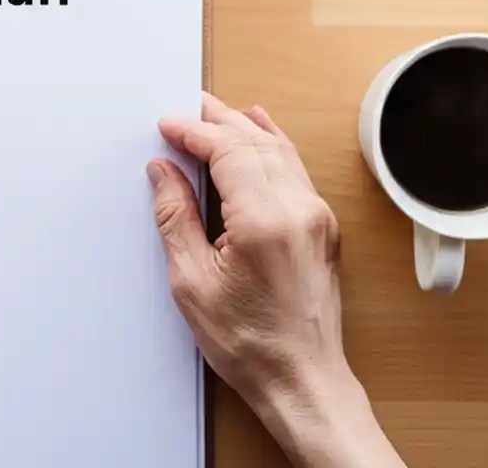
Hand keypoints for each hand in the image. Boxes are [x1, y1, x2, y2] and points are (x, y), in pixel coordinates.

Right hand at [148, 93, 403, 467]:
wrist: (303, 380)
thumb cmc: (250, 343)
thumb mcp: (192, 282)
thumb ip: (176, 217)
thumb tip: (163, 172)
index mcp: (265, 221)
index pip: (228, 151)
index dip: (193, 132)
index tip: (168, 126)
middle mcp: (300, 210)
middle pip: (256, 142)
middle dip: (219, 121)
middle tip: (188, 108)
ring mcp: (318, 217)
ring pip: (280, 151)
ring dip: (245, 128)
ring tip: (217, 113)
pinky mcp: (324, 228)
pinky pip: (296, 170)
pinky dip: (273, 146)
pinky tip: (262, 133)